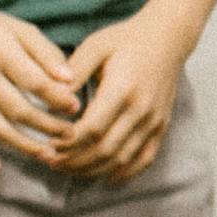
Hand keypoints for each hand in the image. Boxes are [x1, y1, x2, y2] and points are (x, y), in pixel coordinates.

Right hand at [0, 2, 82, 174]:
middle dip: (47, 126)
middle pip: (17, 109)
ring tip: (49, 154)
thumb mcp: (21, 30)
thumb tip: (70, 81)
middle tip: (71, 134)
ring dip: (23, 145)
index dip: (56, 98)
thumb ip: (46, 54)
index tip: (76, 107)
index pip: (33, 81)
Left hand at [55, 13, 196, 180]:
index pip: (92, 128)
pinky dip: (126, 174)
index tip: (49, 146)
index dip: (68, 143)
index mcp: (122, 88)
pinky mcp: (161, 126)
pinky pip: (145, 159)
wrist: (167, 37)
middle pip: (105, 149)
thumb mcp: (94, 46)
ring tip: (70, 170)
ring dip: (94, 170)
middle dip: (75, 161)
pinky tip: (107, 179)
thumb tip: (50, 97)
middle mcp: (141, 109)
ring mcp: (154, 121)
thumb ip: (72, 71)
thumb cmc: (125, 39)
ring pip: (122, 159)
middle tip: (51, 163)